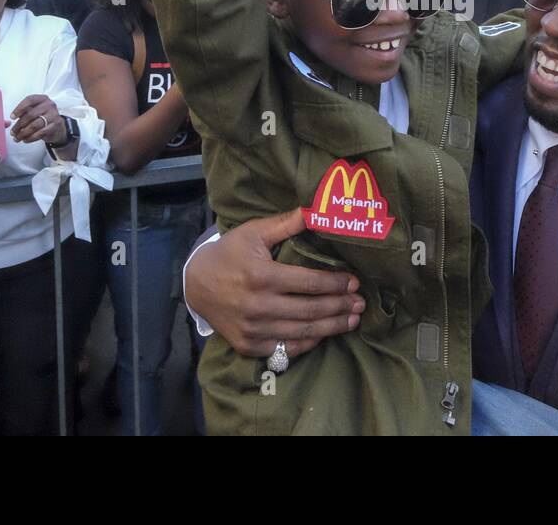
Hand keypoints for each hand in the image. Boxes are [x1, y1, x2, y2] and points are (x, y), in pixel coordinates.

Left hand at [10, 94, 64, 144]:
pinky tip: (25, 140)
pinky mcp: (55, 126)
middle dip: (19, 125)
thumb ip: (25, 112)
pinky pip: (40, 133)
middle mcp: (49, 105)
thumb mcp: (35, 111)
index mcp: (42, 98)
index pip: (29, 100)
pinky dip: (30, 138)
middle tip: (13, 132)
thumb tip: (12, 119)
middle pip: (30, 114)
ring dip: (23, 133)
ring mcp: (53, 115)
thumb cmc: (43, 117)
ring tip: (17, 138)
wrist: (58, 127)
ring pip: (34, 125)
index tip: (12, 117)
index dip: (19, 108)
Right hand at [185, 209, 364, 359]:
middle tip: (361, 304)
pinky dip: (307, 343)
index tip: (354, 282)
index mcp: (262, 276)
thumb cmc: (230, 253)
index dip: (336, 284)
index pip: (310, 283)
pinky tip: (324, 334)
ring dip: (332, 327)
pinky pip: (285, 349)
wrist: (196, 284)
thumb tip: (316, 209)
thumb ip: (286, 223)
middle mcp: (258, 306)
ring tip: (352, 321)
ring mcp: (253, 329)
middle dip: (340, 307)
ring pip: (302, 332)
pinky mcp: (248, 345)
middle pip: (311, 310)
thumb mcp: (254, 232)